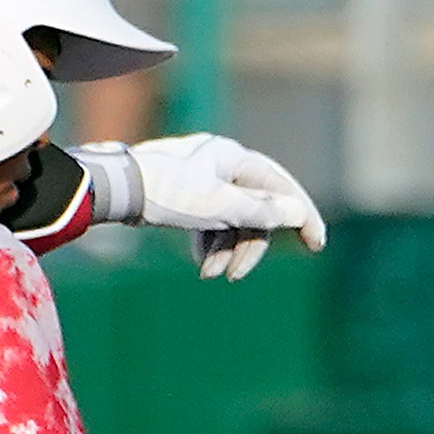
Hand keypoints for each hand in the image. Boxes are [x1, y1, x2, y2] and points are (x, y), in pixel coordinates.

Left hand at [114, 134, 327, 279]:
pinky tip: (199, 264)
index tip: (316, 245)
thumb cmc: (167, 192)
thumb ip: (262, 211)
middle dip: (247, 246)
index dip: (303, 216)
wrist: (116, 190)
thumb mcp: (220, 206)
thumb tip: (297, 212)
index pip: (282, 186)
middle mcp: (223, 165)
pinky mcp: (187, 196)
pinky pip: (212, 222)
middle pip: (256, 211)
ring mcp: (205, 180)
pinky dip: (210, 244)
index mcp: (235, 158)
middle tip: (237, 276)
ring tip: (209, 274)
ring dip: (226, 251)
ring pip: (233, 221)